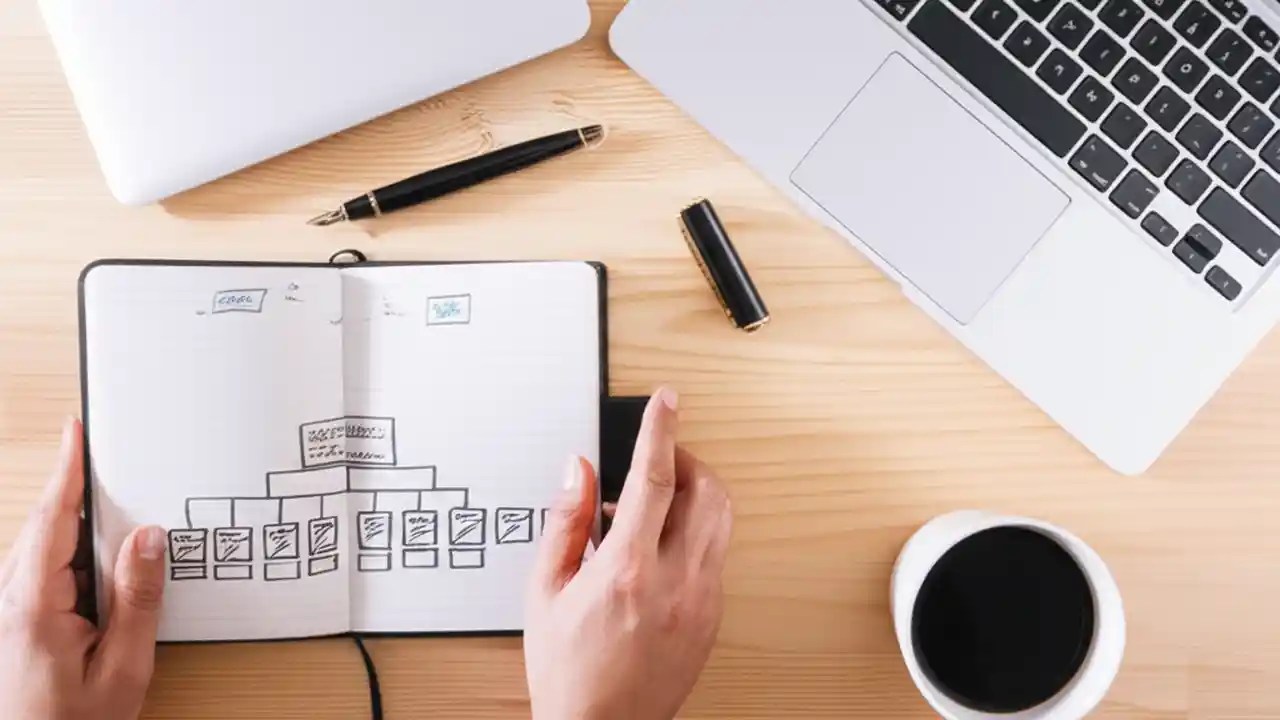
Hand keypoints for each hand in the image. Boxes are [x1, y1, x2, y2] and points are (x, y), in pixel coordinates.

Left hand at [0, 418, 166, 719]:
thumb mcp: (121, 669)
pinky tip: (98, 574)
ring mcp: (7, 621)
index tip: (76, 431)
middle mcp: (9, 608)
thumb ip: (136, 601)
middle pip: (44, 532)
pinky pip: (40, 580)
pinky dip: (70, 562)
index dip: (67, 472)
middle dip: (77, 496)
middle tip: (110, 465)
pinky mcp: (13, 633)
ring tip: (115, 524)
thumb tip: (147, 539)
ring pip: (42, 556)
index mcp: (32, 610)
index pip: (50, 523)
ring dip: (76, 534)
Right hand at [524, 388, 732, 719]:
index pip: (653, 478)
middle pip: (705, 490)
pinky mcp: (714, 616)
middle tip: (658, 456)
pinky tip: (662, 545)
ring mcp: (702, 600)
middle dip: (686, 459)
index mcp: (628, 570)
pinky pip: (717, 554)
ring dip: (696, 493)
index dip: (660, 430)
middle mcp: (676, 581)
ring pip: (721, 520)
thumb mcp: (545, 591)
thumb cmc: (567, 672)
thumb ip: (565, 521)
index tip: (666, 401)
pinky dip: (696, 532)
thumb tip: (579, 471)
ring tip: (658, 500)